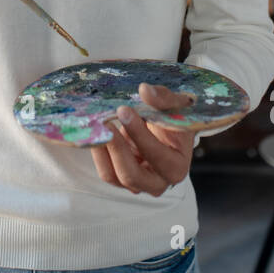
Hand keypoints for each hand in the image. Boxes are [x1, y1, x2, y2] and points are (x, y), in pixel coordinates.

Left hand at [91, 82, 195, 196]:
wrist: (165, 127)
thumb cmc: (174, 118)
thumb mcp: (175, 106)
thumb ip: (164, 98)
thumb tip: (145, 90)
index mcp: (177, 166)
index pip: (158, 158)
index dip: (139, 135)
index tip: (124, 111)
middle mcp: (158, 181)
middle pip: (132, 176)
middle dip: (117, 149)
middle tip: (106, 123)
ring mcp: (137, 182)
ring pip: (113, 176)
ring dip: (103, 150)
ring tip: (98, 125)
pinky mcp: (120, 178)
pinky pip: (105, 171)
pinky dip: (98, 152)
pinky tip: (96, 132)